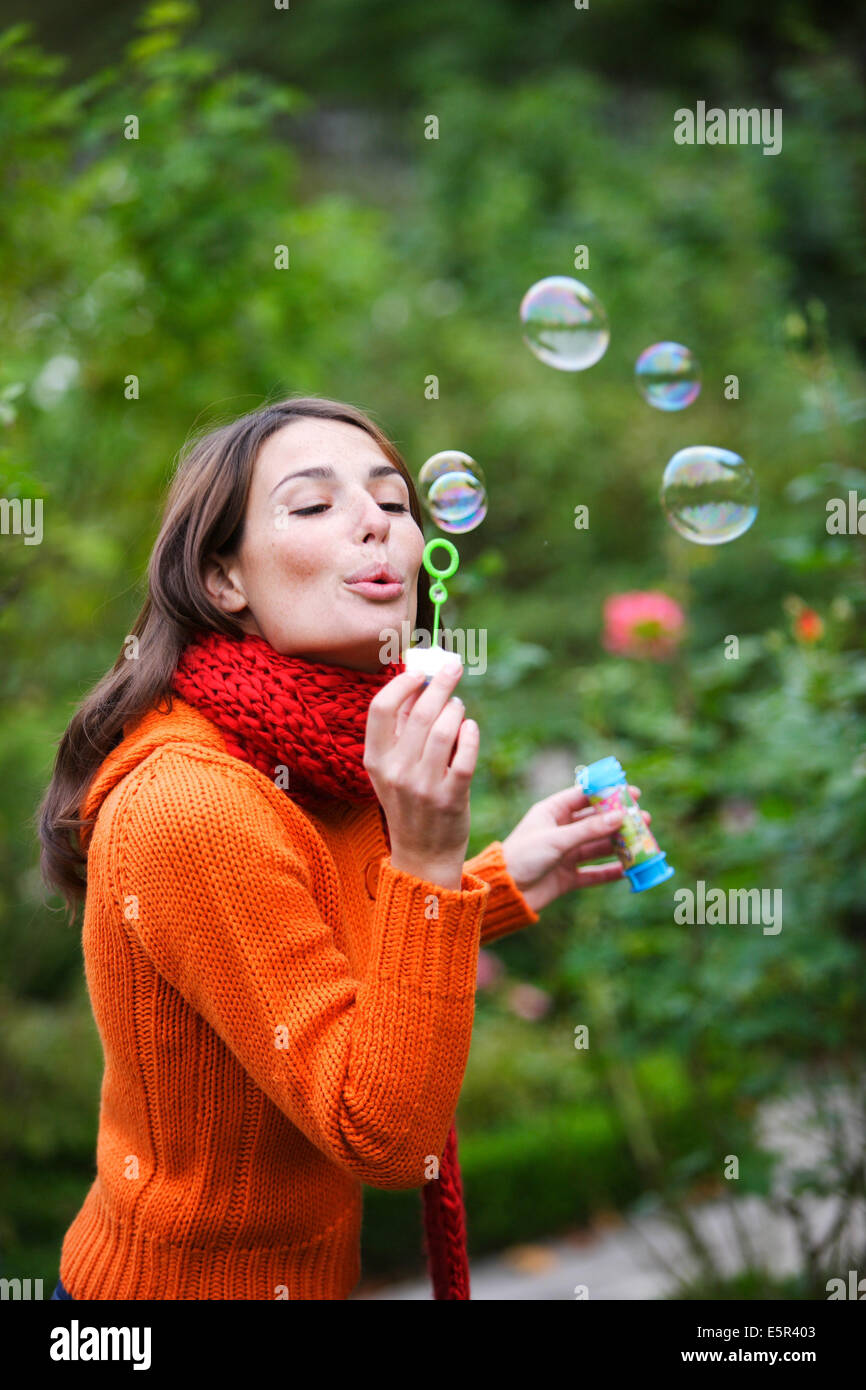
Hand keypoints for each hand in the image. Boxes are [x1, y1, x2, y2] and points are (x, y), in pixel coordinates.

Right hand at [364, 661, 476, 889]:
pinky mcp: (450, 798)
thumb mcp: (391, 768)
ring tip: (458, 706)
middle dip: (440, 684)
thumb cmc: (409, 801)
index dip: (402, 683)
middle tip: (453, 668)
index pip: (380, 708)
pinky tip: (471, 727)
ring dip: (455, 710)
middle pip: (418, 713)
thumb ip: (400, 729)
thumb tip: (418, 683)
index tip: (421, 672)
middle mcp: (396, 771)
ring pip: (443, 732)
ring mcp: (423, 787)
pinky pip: (463, 758)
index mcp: (376, 759)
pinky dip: (470, 736)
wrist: (422, 853)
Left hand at [500, 784, 651, 912]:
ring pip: (597, 847)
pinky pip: (593, 873)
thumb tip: (619, 816)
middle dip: (618, 821)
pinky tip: (628, 870)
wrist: (505, 893)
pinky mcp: (567, 877)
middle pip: (595, 822)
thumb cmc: (523, 857)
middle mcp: (560, 831)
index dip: (607, 793)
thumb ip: (588, 830)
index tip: (630, 792)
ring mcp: (565, 854)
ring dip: (618, 845)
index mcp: (552, 812)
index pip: (583, 796)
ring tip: (642, 842)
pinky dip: (610, 872)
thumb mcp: (556, 840)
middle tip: (642, 819)